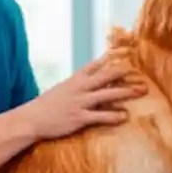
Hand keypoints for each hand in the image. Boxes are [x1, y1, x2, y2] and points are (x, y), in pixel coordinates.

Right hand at [17, 54, 146, 139]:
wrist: (31, 119)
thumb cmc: (47, 106)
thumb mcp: (62, 89)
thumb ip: (78, 85)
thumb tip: (91, 81)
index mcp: (75, 79)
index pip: (96, 64)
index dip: (112, 57)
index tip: (126, 53)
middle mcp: (80, 87)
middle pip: (107, 75)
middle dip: (124, 73)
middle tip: (139, 73)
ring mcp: (80, 102)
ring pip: (108, 93)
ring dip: (126, 92)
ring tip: (140, 91)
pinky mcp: (79, 117)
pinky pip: (100, 115)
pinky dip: (114, 115)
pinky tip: (125, 116)